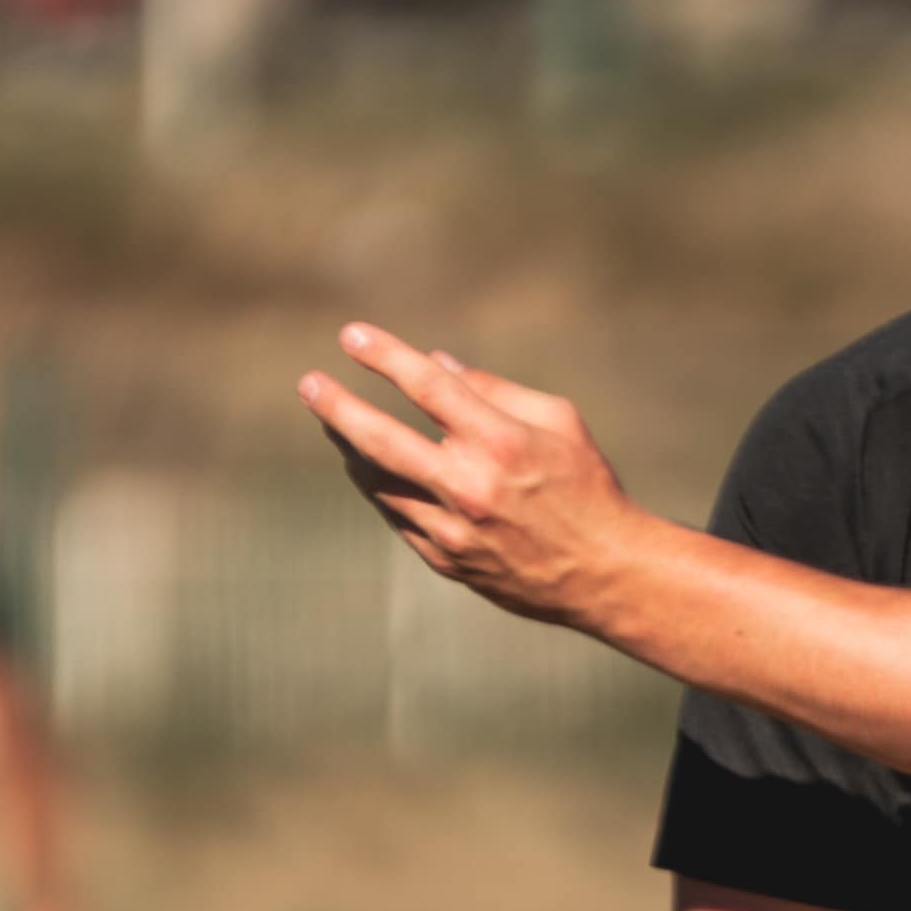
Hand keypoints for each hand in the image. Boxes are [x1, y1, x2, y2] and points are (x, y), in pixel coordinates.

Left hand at [296, 322, 639, 623]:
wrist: (603, 574)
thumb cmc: (588, 486)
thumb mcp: (559, 421)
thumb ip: (495, 390)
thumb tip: (437, 364)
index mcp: (499, 441)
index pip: (426, 385)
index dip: (383, 356)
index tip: (350, 336)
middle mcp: (468, 485)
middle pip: (379, 439)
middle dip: (336, 408)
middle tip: (308, 385)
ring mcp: (452, 528)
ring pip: (378, 483)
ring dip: (351, 449)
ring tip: (336, 424)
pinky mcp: (446, 560)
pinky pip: (397, 516)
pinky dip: (380, 487)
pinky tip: (371, 469)